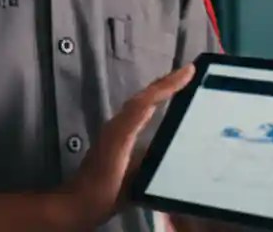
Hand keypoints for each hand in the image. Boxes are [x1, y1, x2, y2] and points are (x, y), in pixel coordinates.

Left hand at [56, 65, 195, 229]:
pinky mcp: (121, 144)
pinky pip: (140, 118)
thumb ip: (135, 136)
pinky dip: (154, 108)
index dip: (168, 84)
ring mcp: (120, 133)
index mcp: (123, 127)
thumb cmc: (102, 184)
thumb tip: (154, 111)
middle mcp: (120, 124)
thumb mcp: (121, 160)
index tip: (189, 70)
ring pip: (142, 106)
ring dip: (160, 93)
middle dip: (165, 83)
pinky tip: (165, 113)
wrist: (82, 202)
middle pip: (144, 97)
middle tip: (188, 72)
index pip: (148, 99)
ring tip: (181, 86)